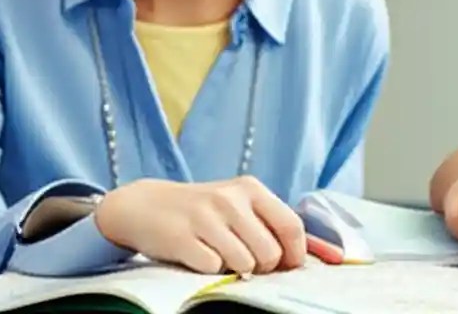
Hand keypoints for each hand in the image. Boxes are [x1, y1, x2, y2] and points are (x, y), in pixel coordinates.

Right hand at [95, 176, 305, 275]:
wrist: (144, 205)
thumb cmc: (201, 211)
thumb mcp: (237, 205)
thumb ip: (269, 223)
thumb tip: (313, 255)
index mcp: (250, 189)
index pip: (291, 226)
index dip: (296, 254)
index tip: (288, 266)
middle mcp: (230, 199)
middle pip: (270, 253)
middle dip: (262, 266)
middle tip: (244, 258)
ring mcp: (205, 217)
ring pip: (245, 264)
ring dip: (235, 269)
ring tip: (219, 254)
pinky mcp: (182, 238)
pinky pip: (213, 269)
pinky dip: (209, 270)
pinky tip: (198, 255)